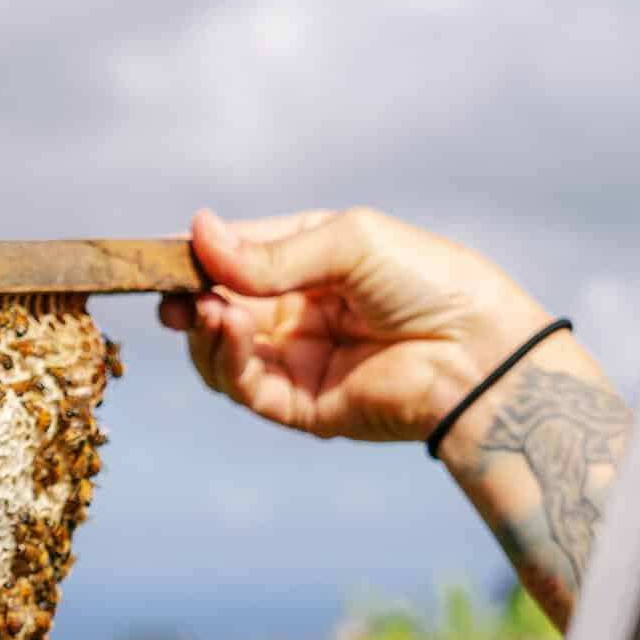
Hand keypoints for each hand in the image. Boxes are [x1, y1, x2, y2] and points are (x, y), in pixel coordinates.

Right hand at [159, 208, 552, 443]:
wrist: (477, 351)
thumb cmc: (428, 281)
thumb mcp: (347, 243)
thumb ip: (270, 252)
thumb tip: (197, 234)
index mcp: (308, 261)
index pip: (235, 255)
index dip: (197, 254)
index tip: (162, 250)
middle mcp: (295, 312)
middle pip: (216, 306)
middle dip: (187, 296)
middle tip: (167, 288)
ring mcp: (296, 360)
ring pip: (219, 351)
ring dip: (202, 328)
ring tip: (204, 308)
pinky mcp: (301, 406)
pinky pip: (244, 385)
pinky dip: (224, 358)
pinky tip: (225, 326)